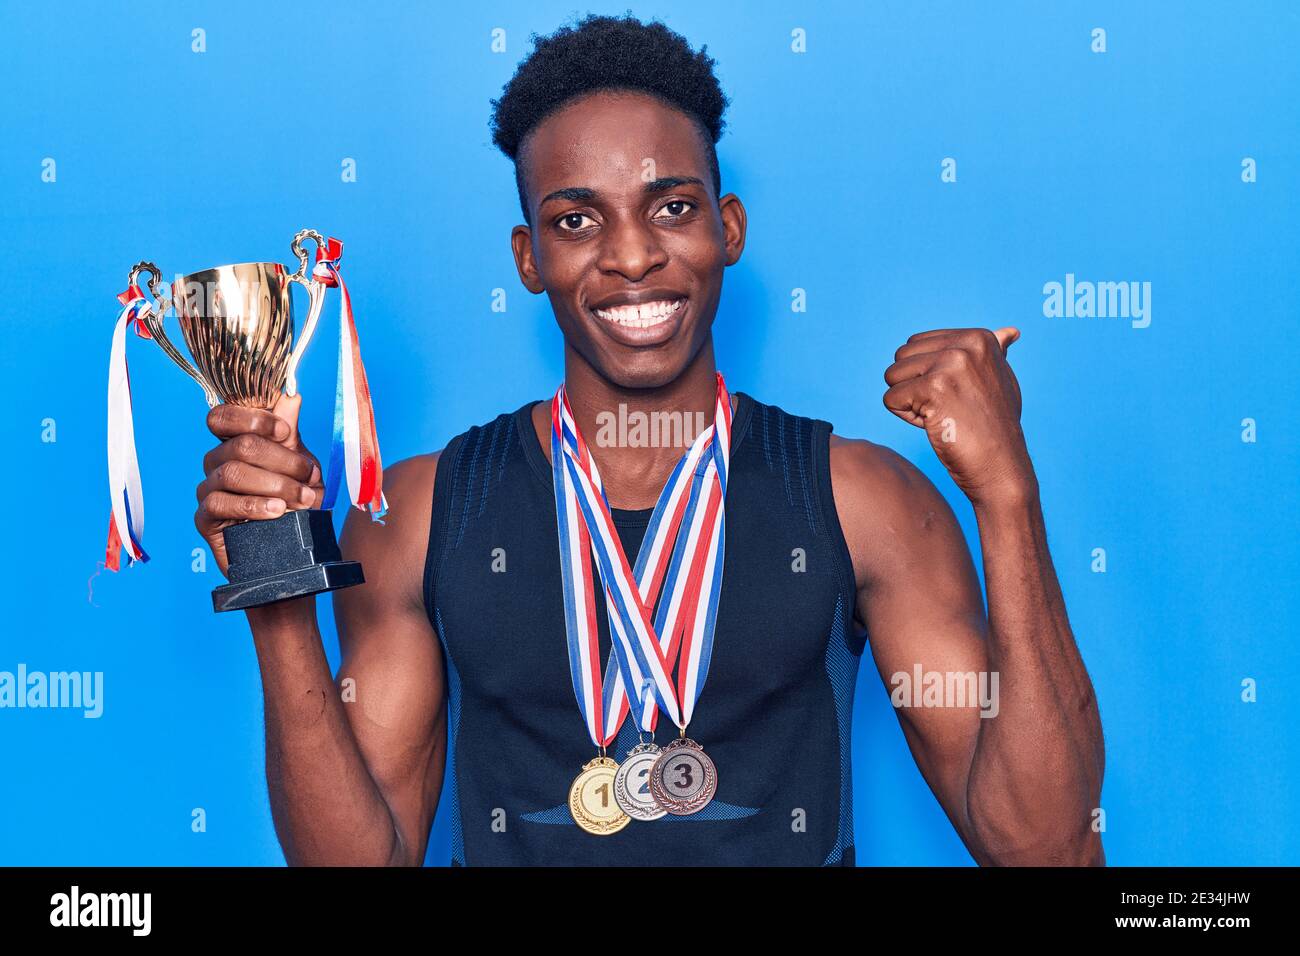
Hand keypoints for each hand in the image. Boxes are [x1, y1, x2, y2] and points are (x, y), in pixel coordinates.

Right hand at [195, 392, 323, 577]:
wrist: (290, 551)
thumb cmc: (293, 503)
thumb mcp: (298, 464)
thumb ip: (289, 431)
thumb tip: (290, 393)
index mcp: (234, 443)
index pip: (222, 416)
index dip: (253, 418)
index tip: (286, 432)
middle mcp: (216, 462)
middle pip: (240, 445)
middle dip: (283, 460)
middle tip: (310, 477)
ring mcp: (208, 490)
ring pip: (233, 473)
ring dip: (276, 484)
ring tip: (303, 499)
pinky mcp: (205, 519)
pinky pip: (220, 503)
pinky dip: (253, 506)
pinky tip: (276, 511)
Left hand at [883, 327, 1035, 506]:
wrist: (1001, 467)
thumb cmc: (997, 428)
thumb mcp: (1001, 381)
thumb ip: (995, 354)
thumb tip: (1009, 331)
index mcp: (979, 338)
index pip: (917, 345)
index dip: (927, 376)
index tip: (956, 396)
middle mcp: (967, 344)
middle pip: (901, 357)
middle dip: (913, 387)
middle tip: (946, 408)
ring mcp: (951, 364)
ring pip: (892, 376)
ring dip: (908, 402)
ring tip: (941, 416)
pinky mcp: (934, 388)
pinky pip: (890, 399)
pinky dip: (905, 418)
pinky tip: (935, 426)